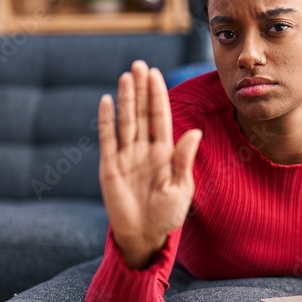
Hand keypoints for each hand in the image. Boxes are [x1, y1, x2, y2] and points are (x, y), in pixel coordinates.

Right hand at [97, 60, 201, 268]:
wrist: (144, 236)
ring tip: (126, 76)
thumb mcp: (181, 188)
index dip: (157, 95)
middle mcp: (144, 149)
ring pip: (126, 121)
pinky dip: (107, 121)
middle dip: (141, 89)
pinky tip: (107, 101)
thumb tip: (194, 132)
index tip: (155, 74)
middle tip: (139, 65)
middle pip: (142, 113)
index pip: (160, 117)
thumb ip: (184, 160)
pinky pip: (108, 139)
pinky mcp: (110, 167)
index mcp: (164, 153)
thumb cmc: (167, 214)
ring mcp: (126, 156)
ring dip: (126, 99)